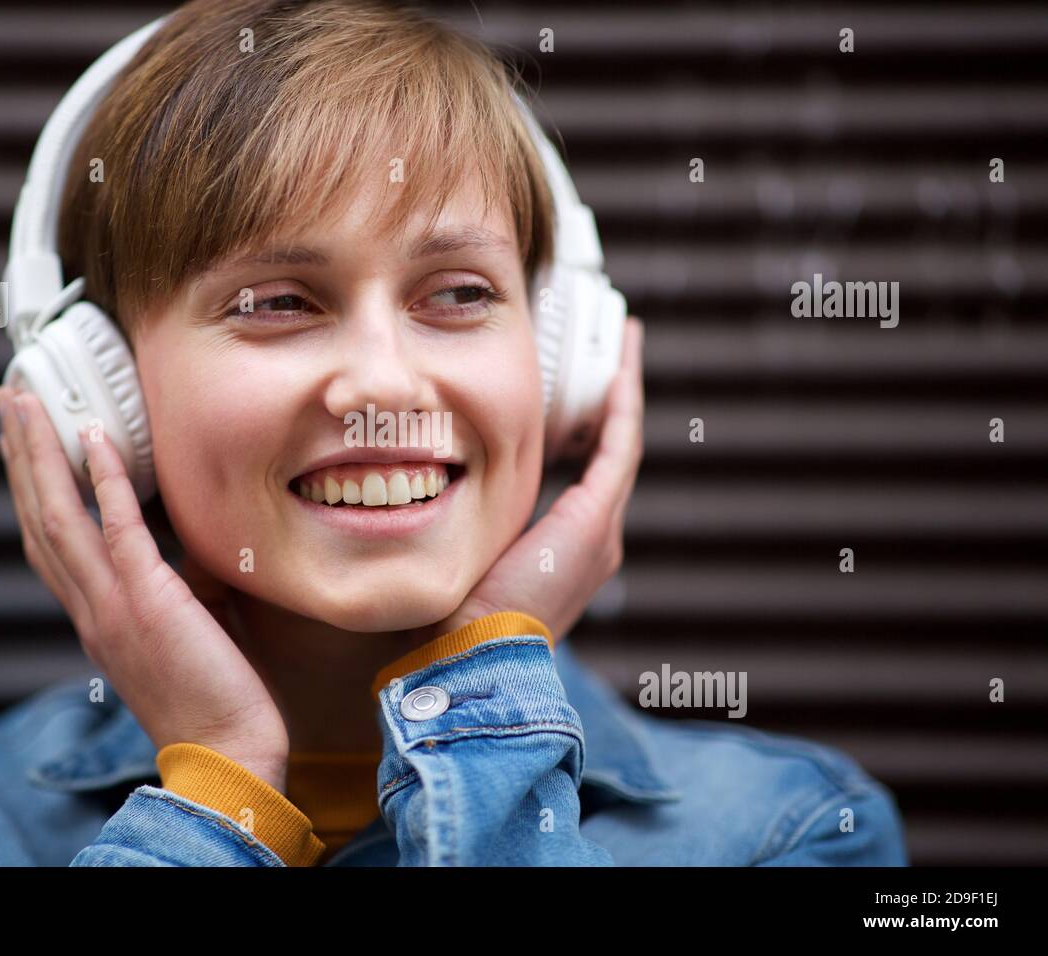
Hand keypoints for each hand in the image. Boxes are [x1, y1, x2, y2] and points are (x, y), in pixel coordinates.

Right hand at [0, 386, 288, 789]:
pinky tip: (94, 435)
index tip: (21, 444)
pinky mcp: (149, 600)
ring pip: (60, 515)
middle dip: (20, 454)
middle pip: (38, 517)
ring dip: (41, 452)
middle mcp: (90, 608)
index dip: (30, 489)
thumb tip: (190, 549)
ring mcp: (113, 604)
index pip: (48, 542)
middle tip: (6, 400)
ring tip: (26, 400)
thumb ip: (172, 589)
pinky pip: (118, 527)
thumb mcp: (181, 635)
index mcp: (94, 618)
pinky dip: (104, 479)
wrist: (226, 753)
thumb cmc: (214, 700)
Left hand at [433, 316, 644, 641]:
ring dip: (619, 390)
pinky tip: (619, 363)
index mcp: (567, 549)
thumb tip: (428, 485)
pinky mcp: (593, 520)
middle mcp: (594, 539)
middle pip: (608, 450)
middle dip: (609, 398)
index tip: (579, 382)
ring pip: (617, 442)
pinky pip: (616, 446)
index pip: (584, 471)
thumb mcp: (467, 557)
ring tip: (621, 341)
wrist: (474, 653)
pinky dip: (619, 403)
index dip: (585, 424)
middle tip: (611, 346)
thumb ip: (468, 523)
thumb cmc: (456, 618)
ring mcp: (599, 530)